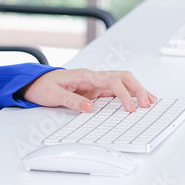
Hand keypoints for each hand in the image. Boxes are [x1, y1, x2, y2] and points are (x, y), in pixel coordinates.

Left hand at [18, 68, 157, 112]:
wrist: (35, 82)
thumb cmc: (43, 86)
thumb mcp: (53, 96)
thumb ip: (71, 101)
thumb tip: (90, 108)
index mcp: (85, 76)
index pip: (111, 81)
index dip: (123, 94)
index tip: (130, 108)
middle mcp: (93, 77)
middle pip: (122, 77)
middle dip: (137, 89)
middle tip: (147, 104)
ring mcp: (95, 83)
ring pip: (122, 82)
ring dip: (137, 90)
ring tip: (150, 101)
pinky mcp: (95, 90)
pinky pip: (116, 89)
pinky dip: (129, 94)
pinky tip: (137, 100)